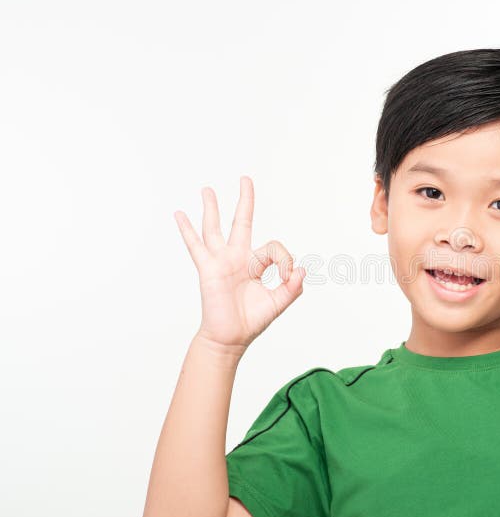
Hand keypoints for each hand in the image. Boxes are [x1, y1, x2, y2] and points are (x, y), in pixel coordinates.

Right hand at [174, 176, 305, 353]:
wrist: (230, 338)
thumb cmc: (251, 320)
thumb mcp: (279, 302)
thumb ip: (293, 287)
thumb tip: (302, 269)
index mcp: (256, 264)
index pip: (275, 248)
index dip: (286, 260)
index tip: (288, 275)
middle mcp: (238, 258)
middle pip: (241, 221)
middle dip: (245, 200)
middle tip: (245, 179)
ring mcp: (221, 261)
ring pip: (215, 228)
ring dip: (212, 208)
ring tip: (207, 189)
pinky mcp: (208, 269)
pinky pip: (196, 246)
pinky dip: (187, 230)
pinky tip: (179, 214)